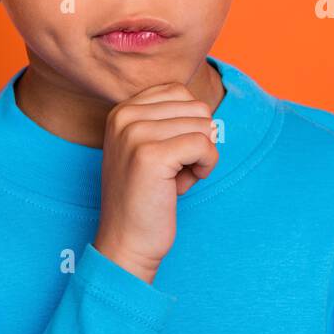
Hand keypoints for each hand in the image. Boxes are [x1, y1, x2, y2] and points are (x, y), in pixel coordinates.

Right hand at [92, 81, 218, 282]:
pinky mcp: (151, 155)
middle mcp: (124, 116)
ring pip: (203, 125)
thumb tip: (211, 118)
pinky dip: (206, 166)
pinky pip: (204, 145)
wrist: (126, 241)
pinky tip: (186, 184)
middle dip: (197, 141)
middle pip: (196, 108)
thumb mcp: (153, 148)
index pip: (179, 92)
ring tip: (175, 179)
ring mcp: (135, 134)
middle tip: (174, 170)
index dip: (189, 125)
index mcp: (122, 110)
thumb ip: (175, 122)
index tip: (170, 154)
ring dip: (201, 156)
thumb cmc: (147, 197)